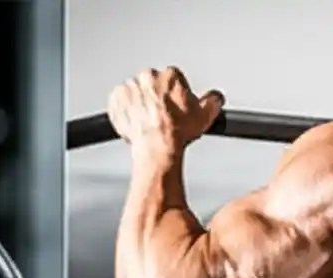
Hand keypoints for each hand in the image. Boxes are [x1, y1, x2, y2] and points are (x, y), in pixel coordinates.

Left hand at [107, 67, 223, 160]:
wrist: (156, 146)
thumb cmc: (176, 131)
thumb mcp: (205, 115)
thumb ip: (213, 101)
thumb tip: (215, 97)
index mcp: (170, 75)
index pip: (172, 80)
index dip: (173, 96)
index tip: (173, 108)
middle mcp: (149, 77)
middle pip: (152, 85)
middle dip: (155, 98)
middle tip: (160, 117)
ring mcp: (130, 88)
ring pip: (135, 93)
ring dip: (139, 104)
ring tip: (146, 122)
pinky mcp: (116, 100)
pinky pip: (119, 102)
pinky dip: (124, 111)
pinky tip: (134, 123)